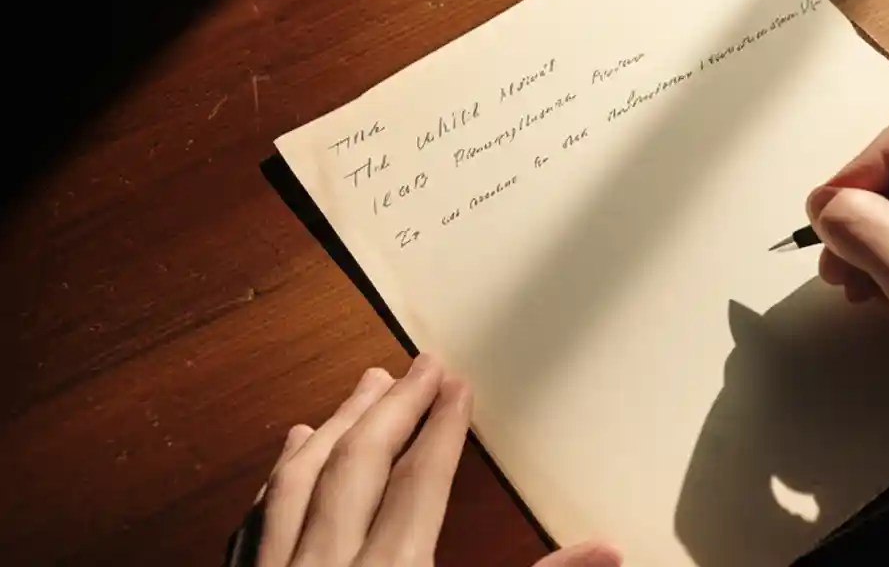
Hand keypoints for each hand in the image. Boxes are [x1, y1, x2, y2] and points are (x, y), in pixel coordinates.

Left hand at [228, 356, 620, 566]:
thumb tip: (606, 549)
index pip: (419, 485)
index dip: (443, 430)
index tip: (459, 385)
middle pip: (357, 467)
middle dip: (393, 409)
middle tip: (421, 365)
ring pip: (299, 483)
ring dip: (334, 427)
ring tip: (364, 386)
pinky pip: (258, 521)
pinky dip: (279, 477)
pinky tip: (290, 451)